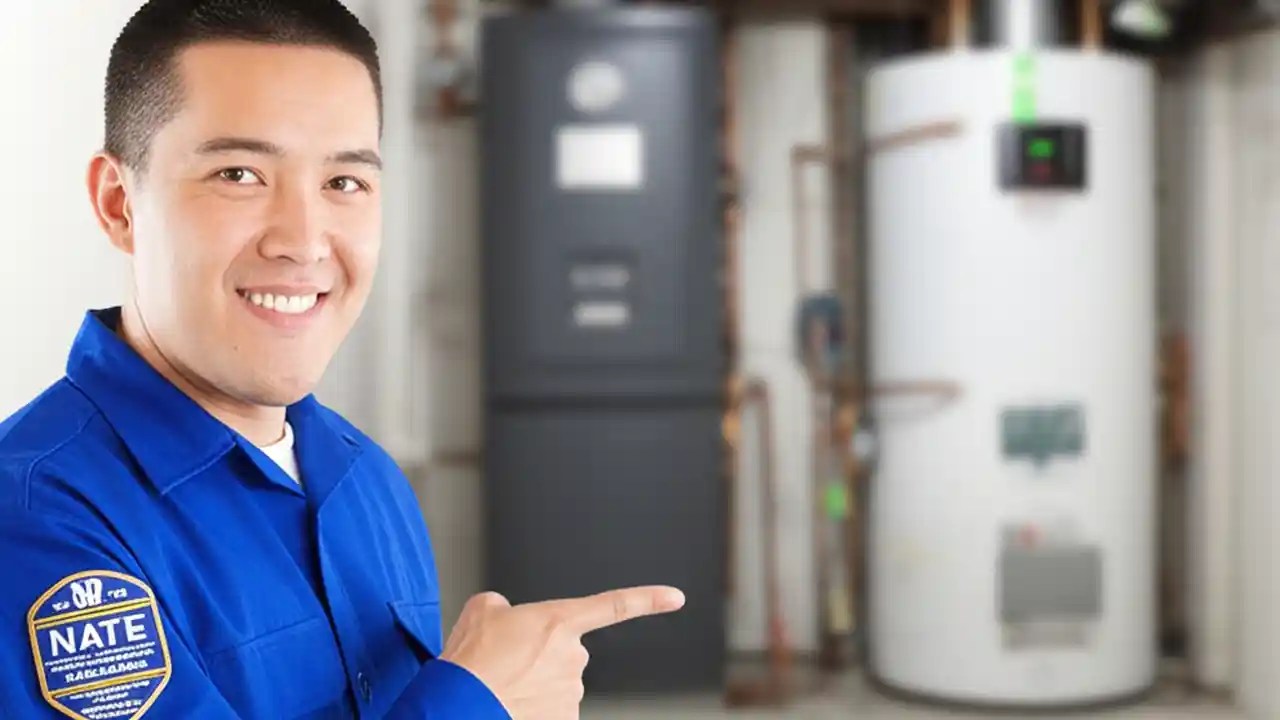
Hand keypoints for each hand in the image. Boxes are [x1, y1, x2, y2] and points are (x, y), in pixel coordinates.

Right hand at [439, 585, 685, 718]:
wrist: (459, 704)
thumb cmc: (470, 658)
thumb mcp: (483, 609)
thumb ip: (507, 606)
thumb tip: (507, 616)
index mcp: (560, 621)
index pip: (615, 606)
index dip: (648, 600)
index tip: (675, 598)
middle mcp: (573, 657)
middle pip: (566, 653)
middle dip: (542, 657)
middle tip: (506, 663)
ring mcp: (571, 693)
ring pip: (557, 685)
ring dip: (534, 685)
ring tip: (501, 685)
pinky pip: (551, 711)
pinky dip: (533, 710)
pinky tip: (510, 705)